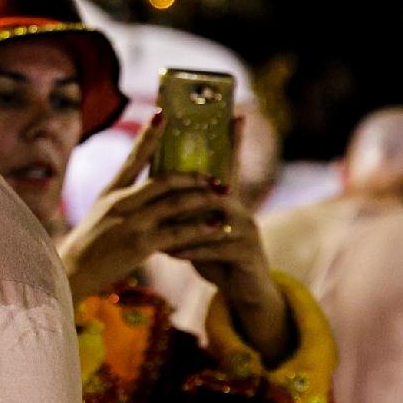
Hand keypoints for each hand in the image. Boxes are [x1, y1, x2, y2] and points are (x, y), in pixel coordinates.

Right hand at [57, 114, 240, 300]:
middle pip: (163, 180)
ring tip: (223, 195)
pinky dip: (198, 229)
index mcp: (111, 191)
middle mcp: (120, 202)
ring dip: (202, 198)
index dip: (149, 135)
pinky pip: (177, 233)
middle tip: (216, 175)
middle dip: (193, 176)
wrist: (71, 272)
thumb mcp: (101, 214)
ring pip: (174, 204)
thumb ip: (124, 201)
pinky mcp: (139, 244)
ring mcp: (130, 222)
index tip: (162, 113)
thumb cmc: (88, 245)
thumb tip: (150, 191)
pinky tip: (216, 227)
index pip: (133, 157)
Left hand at [160, 118, 292, 364]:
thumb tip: (153, 182)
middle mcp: (241, 209)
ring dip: (184, 224)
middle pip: (216, 189)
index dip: (233, 138)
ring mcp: (248, 231)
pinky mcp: (248, 254)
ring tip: (159, 229)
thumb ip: (181, 206)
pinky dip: (192, 249)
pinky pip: (216, 248)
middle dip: (190, 189)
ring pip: (213, 220)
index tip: (236, 112)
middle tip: (162, 187)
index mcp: (227, 198)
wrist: (241, 290)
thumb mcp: (195, 227)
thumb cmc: (213, 254)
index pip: (228, 162)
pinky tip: (172, 252)